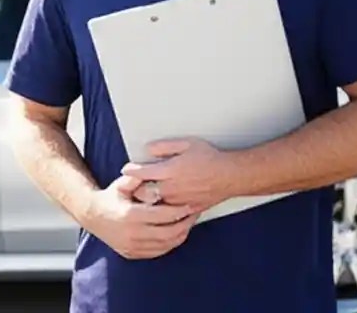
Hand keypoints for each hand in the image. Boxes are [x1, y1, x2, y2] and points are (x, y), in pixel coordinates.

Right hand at [84, 174, 198, 259]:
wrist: (93, 216)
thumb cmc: (111, 197)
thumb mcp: (121, 184)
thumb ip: (137, 177)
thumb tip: (151, 170)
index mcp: (130, 215)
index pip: (163, 215)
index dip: (179, 210)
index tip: (190, 204)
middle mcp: (132, 234)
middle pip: (168, 233)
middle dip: (185, 224)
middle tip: (194, 214)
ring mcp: (133, 246)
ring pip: (165, 245)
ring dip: (180, 234)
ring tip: (188, 223)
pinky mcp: (133, 254)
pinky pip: (158, 252)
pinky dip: (170, 243)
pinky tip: (176, 233)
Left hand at [120, 138, 236, 213]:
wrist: (230, 176)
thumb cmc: (209, 158)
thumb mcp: (186, 144)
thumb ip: (164, 146)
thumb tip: (148, 149)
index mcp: (169, 171)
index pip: (142, 173)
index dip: (131, 170)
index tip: (127, 169)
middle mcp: (172, 188)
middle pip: (143, 193)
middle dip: (135, 189)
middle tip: (133, 184)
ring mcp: (179, 201)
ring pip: (155, 205)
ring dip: (148, 200)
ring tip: (144, 195)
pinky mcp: (186, 210)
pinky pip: (169, 213)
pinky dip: (162, 209)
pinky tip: (161, 204)